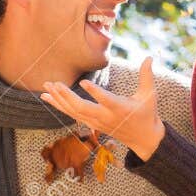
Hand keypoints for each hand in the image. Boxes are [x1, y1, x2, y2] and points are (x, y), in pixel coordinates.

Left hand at [41, 54, 164, 159]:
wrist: (142, 139)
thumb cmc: (147, 114)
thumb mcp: (150, 95)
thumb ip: (147, 76)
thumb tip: (150, 57)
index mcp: (120, 109)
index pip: (106, 100)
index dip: (95, 92)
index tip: (83, 81)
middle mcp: (105, 117)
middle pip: (83, 108)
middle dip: (67, 97)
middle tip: (55, 83)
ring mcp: (96, 122)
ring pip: (74, 112)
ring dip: (59, 99)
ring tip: (46, 86)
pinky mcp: (91, 123)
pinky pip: (71, 114)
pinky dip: (58, 105)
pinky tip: (46, 97)